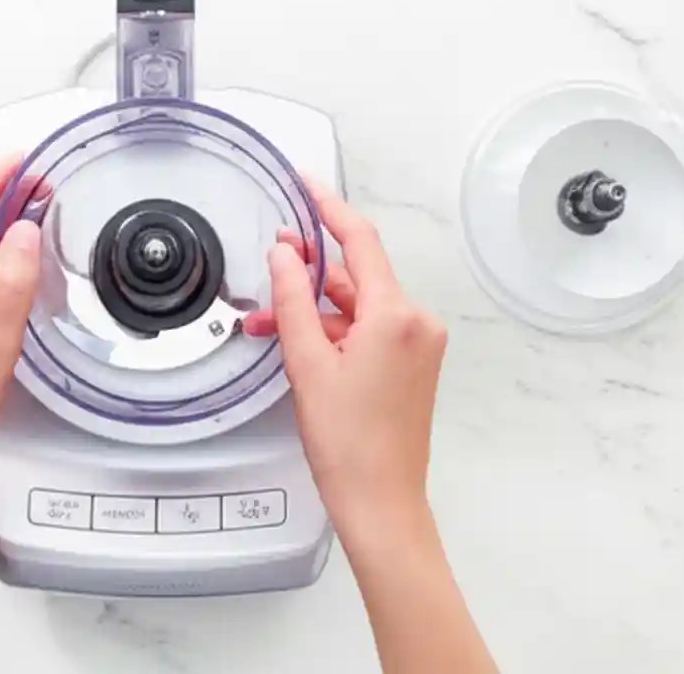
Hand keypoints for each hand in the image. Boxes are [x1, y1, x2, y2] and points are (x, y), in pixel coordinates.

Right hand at [251, 179, 447, 537]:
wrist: (381, 501)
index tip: (305, 183)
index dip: (328, 207)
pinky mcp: (412, 364)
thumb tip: (283, 255)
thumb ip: (292, 300)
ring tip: (265, 324)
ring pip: (357, 307)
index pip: (359, 241)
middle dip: (307, 275)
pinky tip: (297, 341)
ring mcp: (418, 344)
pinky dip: (333, 332)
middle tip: (267, 265)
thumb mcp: (307, 362)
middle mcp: (416, 322)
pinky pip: (368, 330)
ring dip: (314, 310)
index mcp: (396, 315)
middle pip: (355, 276)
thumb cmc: (349, 443)